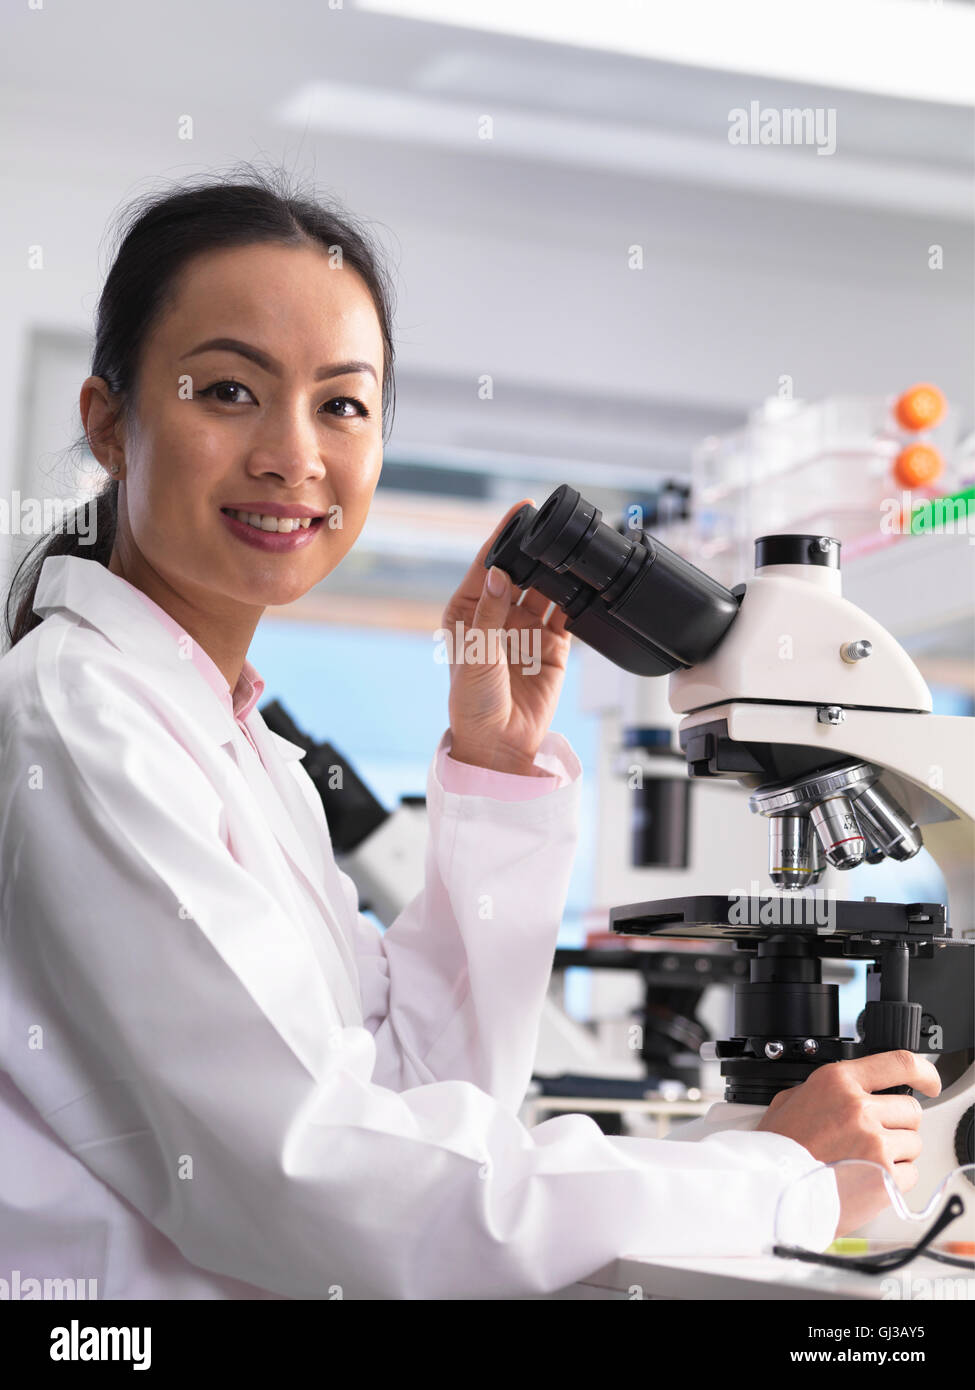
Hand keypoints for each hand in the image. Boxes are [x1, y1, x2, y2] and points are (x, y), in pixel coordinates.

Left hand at [441, 498, 571, 775]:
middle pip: (521, 572)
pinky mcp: (553, 646)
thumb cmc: (472, 703)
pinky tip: (584, 584)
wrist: (499, 745)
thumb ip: (489, 613)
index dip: (503, 538)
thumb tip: (498, 572)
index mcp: (468, 612)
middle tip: (554, 529)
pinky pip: (567, 614)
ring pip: (546, 589)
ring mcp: (526, 629)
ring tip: (572, 553)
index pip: (487, 565)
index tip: (521, 512)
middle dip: (536, 551)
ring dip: (557, 573)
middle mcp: (497, 616)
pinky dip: (576, 599)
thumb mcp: (475, 653)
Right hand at [756, 1051, 941, 1233]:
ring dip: (897, 1151)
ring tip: (865, 1160)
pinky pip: (910, 1173)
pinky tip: (867, 1178)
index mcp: (837, 1082)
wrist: (773, 1190)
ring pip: (913, 1143)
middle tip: (874, 1136)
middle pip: (911, 1109)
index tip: (928, 1081)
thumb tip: (844, 1089)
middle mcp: (859, 1108)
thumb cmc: (777, 1150)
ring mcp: (875, 1143)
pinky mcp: (885, 1176)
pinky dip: (895, 1178)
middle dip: (898, 1122)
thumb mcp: (788, 1101)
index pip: (899, 1063)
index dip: (922, 1071)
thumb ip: (823, 1090)